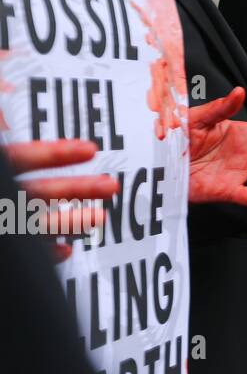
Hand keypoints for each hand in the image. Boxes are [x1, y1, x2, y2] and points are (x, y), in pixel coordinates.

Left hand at [4, 139, 117, 261]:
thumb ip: (4, 149)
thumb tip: (4, 120)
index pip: (25, 158)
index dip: (58, 153)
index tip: (90, 150)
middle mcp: (2, 200)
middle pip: (42, 191)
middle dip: (80, 188)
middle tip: (110, 186)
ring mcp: (4, 226)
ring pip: (41, 223)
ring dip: (72, 221)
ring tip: (100, 219)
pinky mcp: (8, 252)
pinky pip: (30, 251)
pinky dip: (49, 252)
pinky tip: (65, 250)